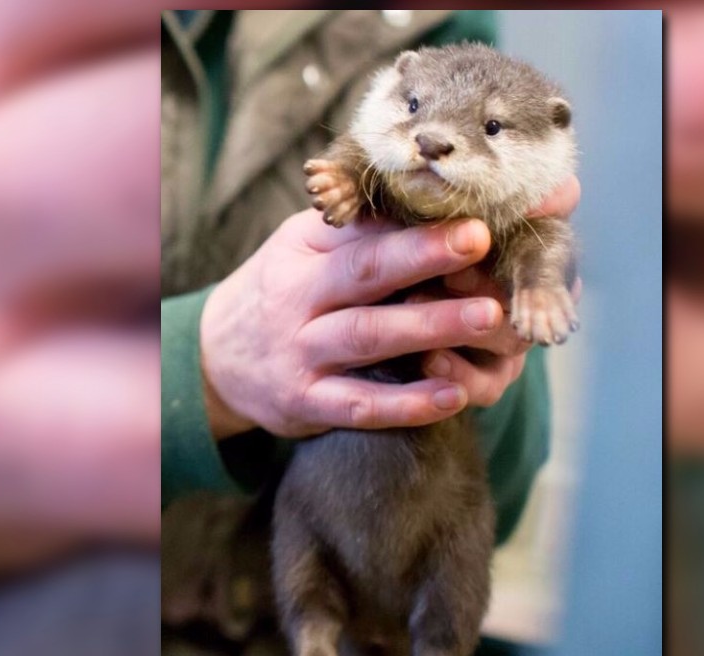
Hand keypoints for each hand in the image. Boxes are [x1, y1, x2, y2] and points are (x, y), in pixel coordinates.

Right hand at [200, 175, 579, 440]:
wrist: (216, 359)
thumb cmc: (283, 292)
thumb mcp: (303, 249)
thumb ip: (359, 231)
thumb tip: (435, 201)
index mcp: (303, 250)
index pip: (361, 231)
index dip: (417, 225)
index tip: (472, 216)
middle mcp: (298, 298)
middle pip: (365, 273)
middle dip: (425, 257)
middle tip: (483, 243)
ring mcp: (301, 353)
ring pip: (368, 337)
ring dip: (430, 327)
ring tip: (487, 317)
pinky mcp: (306, 404)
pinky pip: (361, 405)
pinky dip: (407, 404)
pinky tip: (454, 396)